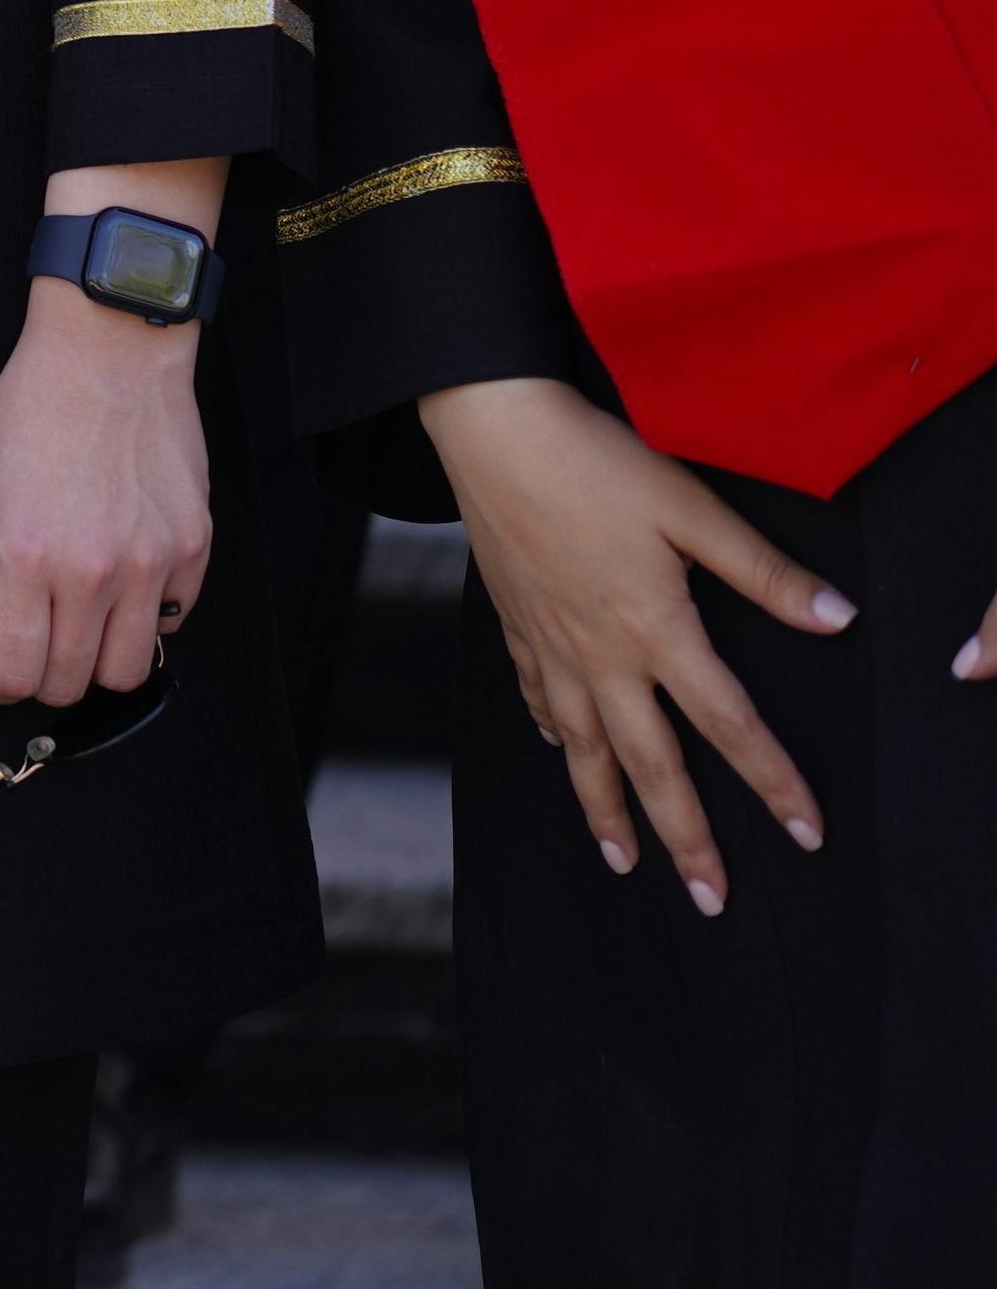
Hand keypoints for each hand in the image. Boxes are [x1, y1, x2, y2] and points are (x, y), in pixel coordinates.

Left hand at [0, 182, 214, 707]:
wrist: (108, 355)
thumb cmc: (32, 410)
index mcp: (24, 555)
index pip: (13, 673)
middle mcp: (91, 570)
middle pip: (70, 684)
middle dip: (39, 674)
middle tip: (29, 639)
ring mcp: (150, 564)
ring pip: (126, 672)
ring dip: (94, 659)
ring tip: (76, 616)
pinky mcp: (193, 552)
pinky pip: (170, 625)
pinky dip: (143, 620)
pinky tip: (118, 579)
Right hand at [428, 373, 846, 911]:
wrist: (488, 428)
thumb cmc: (592, 460)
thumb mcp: (689, 507)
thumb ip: (763, 572)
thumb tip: (838, 620)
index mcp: (655, 630)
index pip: (730, 725)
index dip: (774, 782)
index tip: (806, 832)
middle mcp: (602, 656)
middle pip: (651, 766)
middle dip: (685, 838)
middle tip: (711, 898)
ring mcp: (551, 645)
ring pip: (583, 750)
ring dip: (605, 811)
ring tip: (623, 862)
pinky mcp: (515, 621)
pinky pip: (537, 697)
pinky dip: (553, 734)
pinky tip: (558, 748)